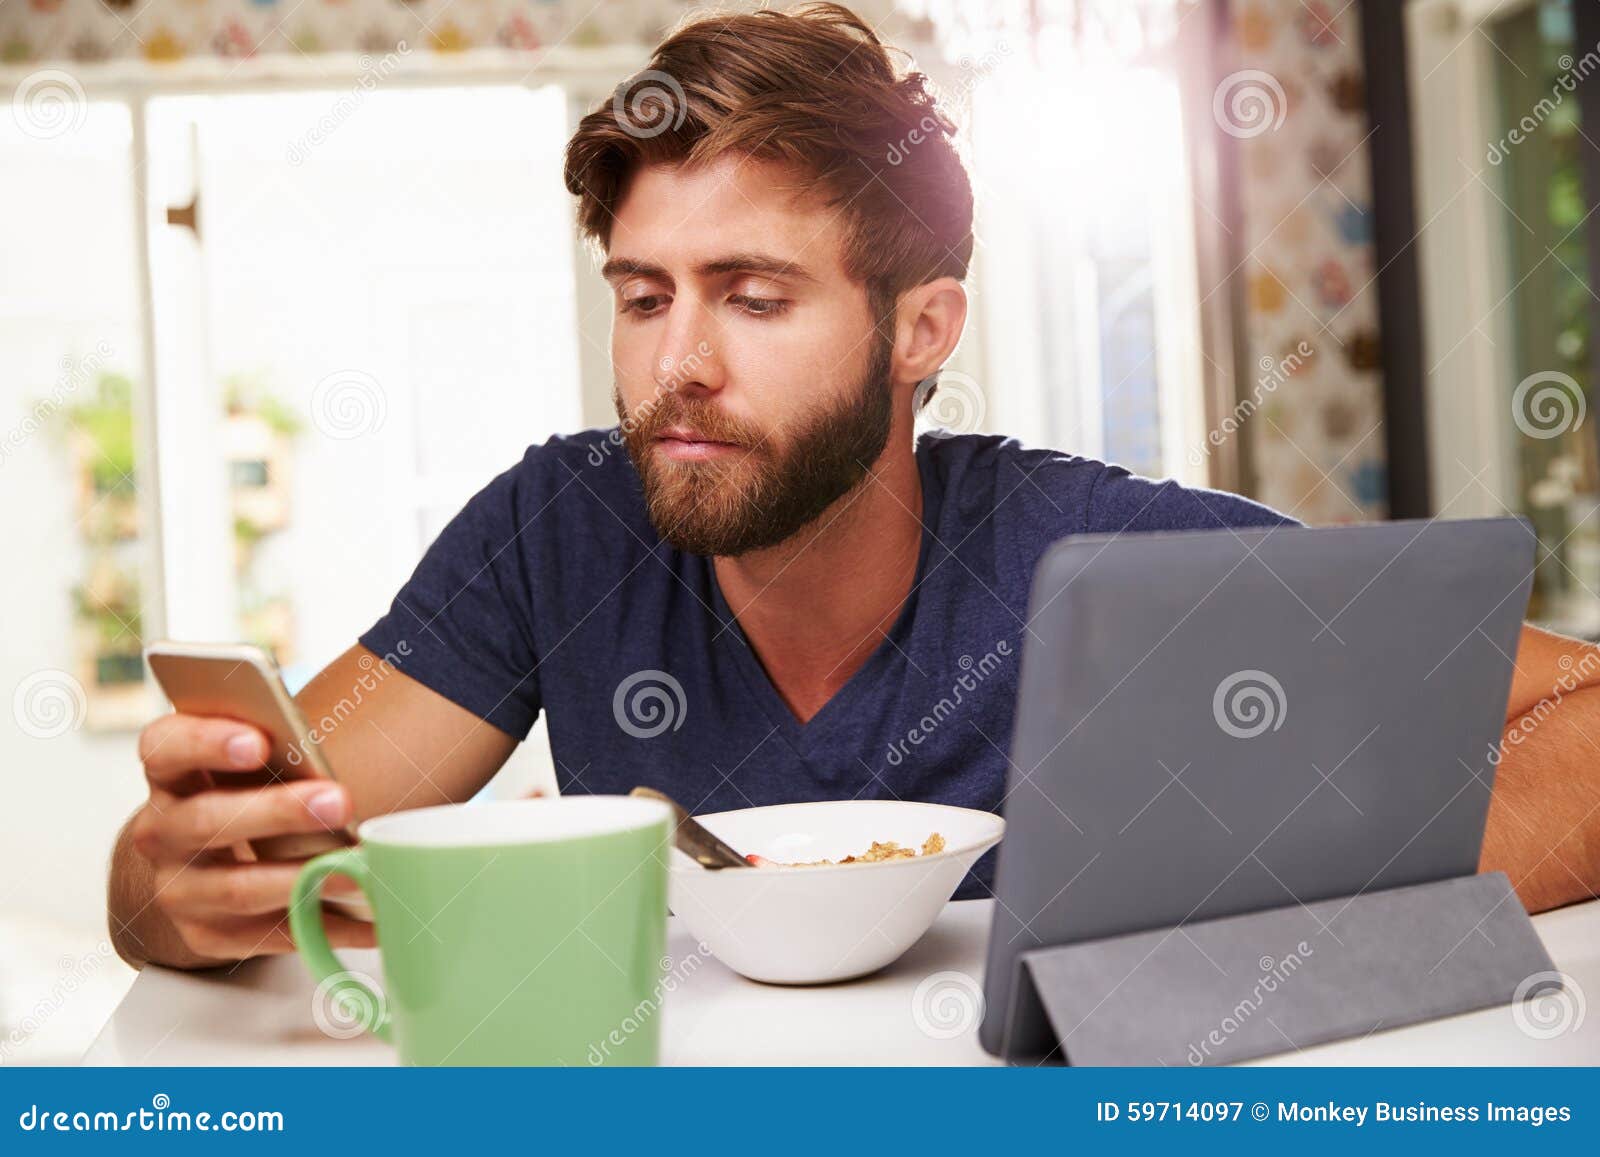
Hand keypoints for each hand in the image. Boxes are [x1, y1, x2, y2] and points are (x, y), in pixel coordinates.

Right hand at [126, 713, 375, 963]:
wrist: (210, 861)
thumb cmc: (248, 789)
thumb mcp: (250, 760)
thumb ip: (277, 745)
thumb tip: (328, 752)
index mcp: (169, 772)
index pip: (166, 748)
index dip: (207, 743)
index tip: (259, 742)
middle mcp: (160, 831)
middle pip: (207, 821)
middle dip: (278, 812)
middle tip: (340, 802)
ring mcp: (179, 888)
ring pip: (238, 888)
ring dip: (305, 878)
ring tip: (361, 868)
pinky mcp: (208, 934)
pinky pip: (273, 934)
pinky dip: (330, 927)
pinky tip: (374, 918)